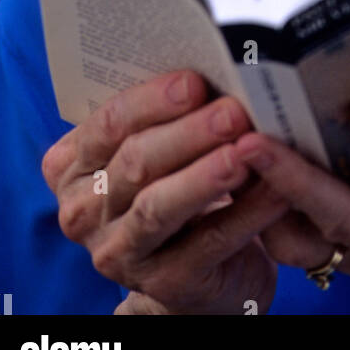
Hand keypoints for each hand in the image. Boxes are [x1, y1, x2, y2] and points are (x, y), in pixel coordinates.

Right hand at [42, 70, 290, 314]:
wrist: (198, 269)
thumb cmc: (176, 185)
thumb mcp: (159, 149)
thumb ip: (167, 114)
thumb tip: (215, 65)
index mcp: (72, 167)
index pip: (108, 124)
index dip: (152, 101)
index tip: (196, 81)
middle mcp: (83, 213)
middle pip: (135, 162)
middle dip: (189, 132)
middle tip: (234, 110)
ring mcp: (120, 253)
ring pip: (160, 206)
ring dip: (208, 174)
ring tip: (247, 151)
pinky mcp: (164, 284)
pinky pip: (208, 242)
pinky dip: (246, 213)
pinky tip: (276, 190)